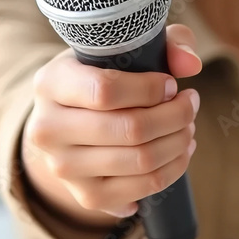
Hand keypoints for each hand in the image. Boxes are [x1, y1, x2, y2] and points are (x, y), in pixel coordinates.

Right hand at [23, 24, 202, 223]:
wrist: (70, 119)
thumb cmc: (103, 72)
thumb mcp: (124, 46)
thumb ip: (165, 42)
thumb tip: (190, 65)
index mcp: (50, 82)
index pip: (106, 91)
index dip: (149, 89)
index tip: (170, 83)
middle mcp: (47, 128)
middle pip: (130, 129)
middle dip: (175, 115)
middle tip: (190, 103)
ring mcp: (63, 167)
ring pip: (141, 161)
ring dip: (178, 141)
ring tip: (187, 125)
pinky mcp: (85, 196)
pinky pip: (142, 189)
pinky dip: (172, 169)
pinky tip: (179, 150)